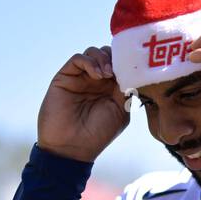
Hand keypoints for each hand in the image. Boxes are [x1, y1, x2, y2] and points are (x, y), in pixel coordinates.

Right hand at [36, 46, 129, 161]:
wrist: (71, 148)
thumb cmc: (97, 134)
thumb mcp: (120, 111)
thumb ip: (126, 90)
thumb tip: (132, 72)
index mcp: (111, 88)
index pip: (121, 65)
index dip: (128, 63)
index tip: (135, 68)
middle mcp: (96, 80)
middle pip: (108, 54)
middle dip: (116, 57)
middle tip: (119, 71)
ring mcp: (80, 77)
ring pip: (93, 52)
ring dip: (104, 58)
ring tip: (108, 74)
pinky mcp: (65, 77)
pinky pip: (78, 59)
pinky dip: (90, 62)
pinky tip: (97, 75)